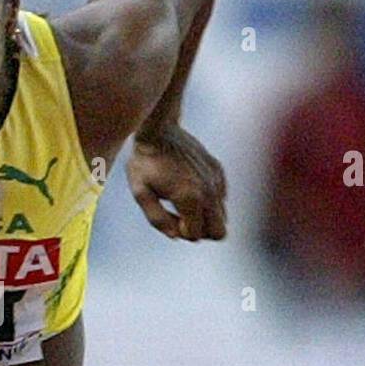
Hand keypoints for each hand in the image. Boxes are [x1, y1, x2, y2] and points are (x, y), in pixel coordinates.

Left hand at [126, 122, 226, 240]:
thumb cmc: (144, 162)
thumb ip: (157, 219)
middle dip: (200, 231)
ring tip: (183, 201)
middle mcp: (209, 191)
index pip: (196, 235)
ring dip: (205, 217)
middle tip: (181, 215)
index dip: (180, 231)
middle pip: (219, 233)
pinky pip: (221, 199)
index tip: (168, 215)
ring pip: (223, 217)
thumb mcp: (141, 193)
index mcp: (189, 198)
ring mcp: (216, 180)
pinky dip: (208, 200)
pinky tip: (190, 187)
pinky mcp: (218, 171)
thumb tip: (176, 236)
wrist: (159, 130)